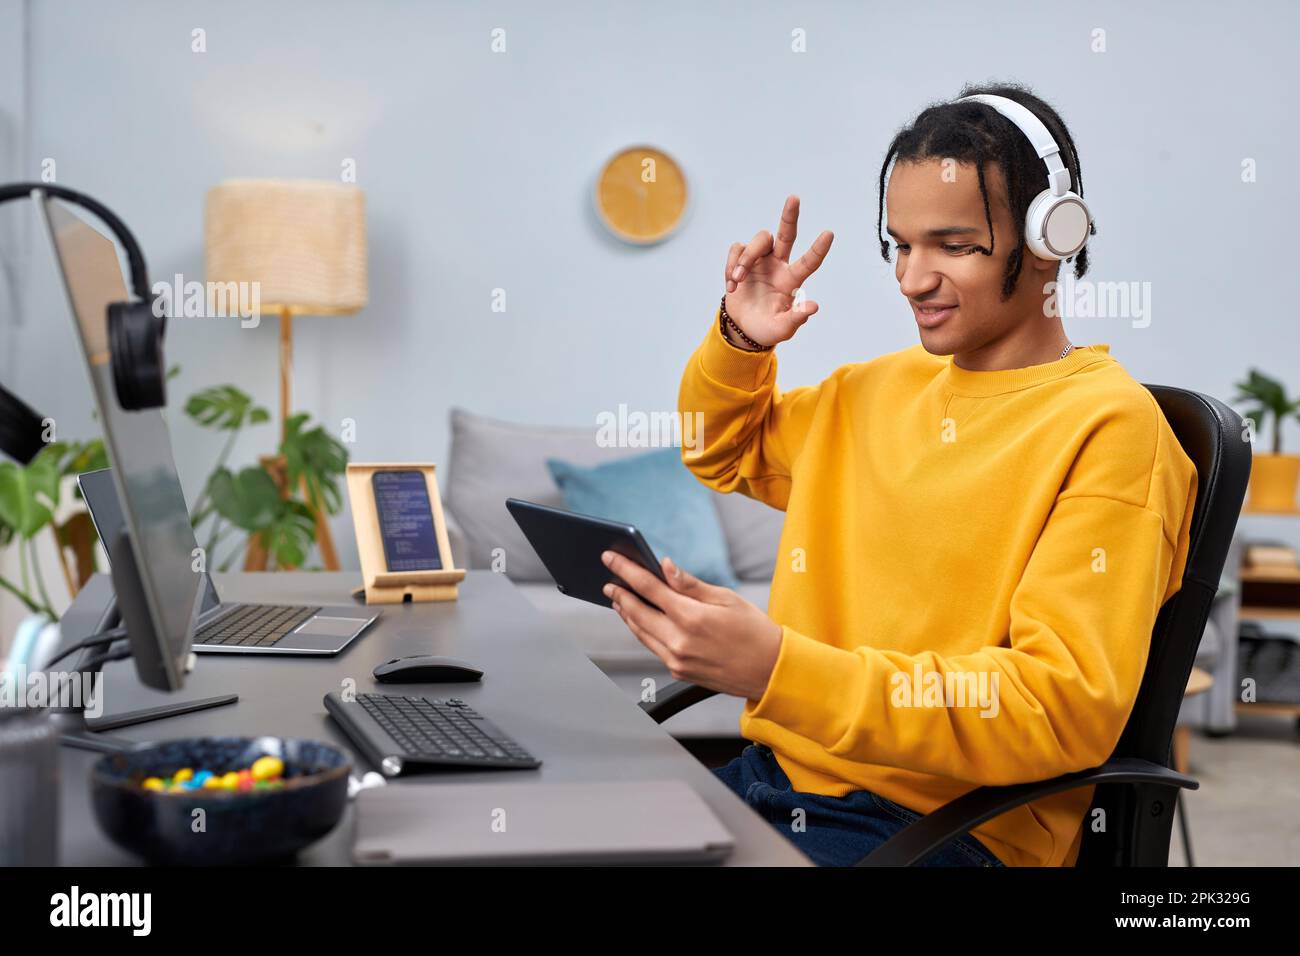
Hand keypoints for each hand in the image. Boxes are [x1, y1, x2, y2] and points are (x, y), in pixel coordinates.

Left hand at [600, 550, 782, 700]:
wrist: (770, 671)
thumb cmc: (754, 630)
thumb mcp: (726, 599)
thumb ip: (690, 584)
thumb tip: (665, 567)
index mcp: (692, 617)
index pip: (648, 588)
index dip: (625, 570)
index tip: (609, 558)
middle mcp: (679, 641)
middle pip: (637, 612)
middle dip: (619, 594)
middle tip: (607, 581)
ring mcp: (677, 659)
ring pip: (640, 632)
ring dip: (627, 613)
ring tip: (618, 598)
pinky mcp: (678, 672)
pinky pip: (652, 646)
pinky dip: (642, 630)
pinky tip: (639, 619)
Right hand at [723, 194, 833, 347]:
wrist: (742, 329)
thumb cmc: (767, 328)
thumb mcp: (782, 329)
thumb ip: (796, 319)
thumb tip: (813, 307)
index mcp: (792, 280)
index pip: (809, 262)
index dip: (818, 249)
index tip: (829, 233)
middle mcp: (779, 265)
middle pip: (787, 234)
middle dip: (790, 216)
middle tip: (794, 198)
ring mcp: (760, 261)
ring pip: (758, 241)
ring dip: (745, 259)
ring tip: (737, 280)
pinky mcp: (741, 260)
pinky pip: (737, 250)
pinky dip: (731, 266)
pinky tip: (732, 285)